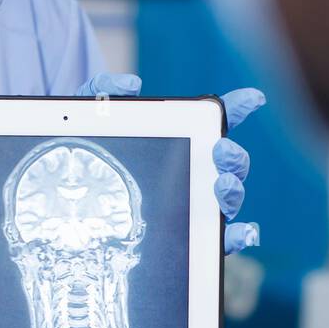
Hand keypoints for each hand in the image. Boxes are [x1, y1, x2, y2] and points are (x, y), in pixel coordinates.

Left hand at [77, 74, 266, 254]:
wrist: (77, 201)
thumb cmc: (93, 154)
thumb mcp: (92, 118)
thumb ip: (105, 92)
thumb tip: (131, 86)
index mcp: (184, 142)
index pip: (216, 122)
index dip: (237, 108)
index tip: (251, 99)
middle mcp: (199, 174)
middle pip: (231, 164)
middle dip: (232, 156)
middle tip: (219, 149)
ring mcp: (200, 206)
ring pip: (230, 198)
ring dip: (233, 190)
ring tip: (220, 183)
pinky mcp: (194, 238)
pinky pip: (224, 241)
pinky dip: (240, 236)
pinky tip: (243, 232)